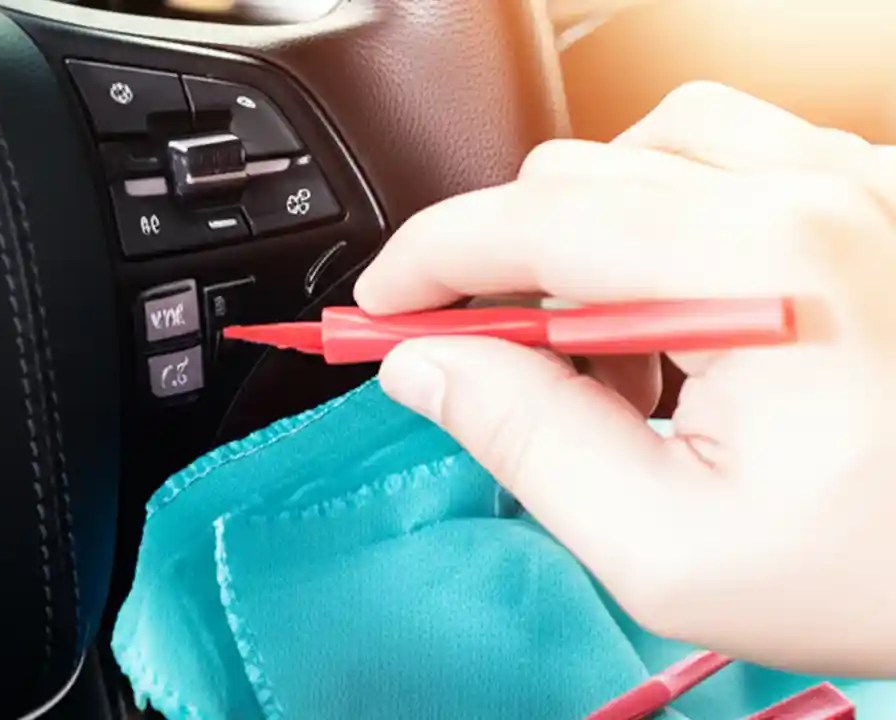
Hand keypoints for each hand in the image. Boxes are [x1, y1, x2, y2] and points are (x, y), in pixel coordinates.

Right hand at [355, 82, 895, 676]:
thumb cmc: (884, 569)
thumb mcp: (667, 547)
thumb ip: (526, 441)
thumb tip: (428, 367)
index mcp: (761, 268)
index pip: (534, 220)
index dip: (429, 259)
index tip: (382, 308)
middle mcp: (814, 195)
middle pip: (580, 175)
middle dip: (509, 268)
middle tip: (504, 367)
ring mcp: (855, 185)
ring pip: (647, 148)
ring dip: (590, 236)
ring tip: (616, 349)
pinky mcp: (873, 197)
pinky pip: (729, 156)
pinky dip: (666, 217)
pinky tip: (683, 309)